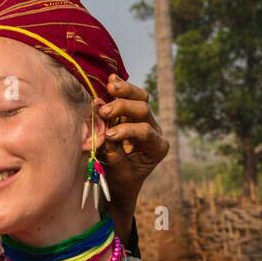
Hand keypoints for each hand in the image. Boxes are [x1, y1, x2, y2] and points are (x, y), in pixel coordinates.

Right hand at [94, 75, 169, 230]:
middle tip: (104, 112)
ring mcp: (144, 120)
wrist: (121, 181)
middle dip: (123, 108)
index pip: (145, 132)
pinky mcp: (132, 114)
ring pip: (140, 98)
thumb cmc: (122, 180)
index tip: (108, 135)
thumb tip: (105, 136)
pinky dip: (120, 88)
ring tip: (110, 85)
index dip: (127, 130)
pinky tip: (112, 79)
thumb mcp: (119, 173)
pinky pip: (130, 96)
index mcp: (157, 148)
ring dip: (125, 91)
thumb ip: (115, 156)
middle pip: (144, 110)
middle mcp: (154, 130)